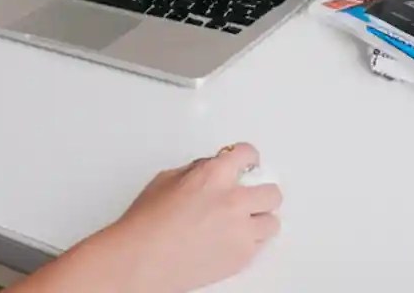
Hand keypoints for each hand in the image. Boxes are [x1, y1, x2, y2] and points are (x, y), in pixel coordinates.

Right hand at [103, 143, 281, 292]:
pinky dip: (249, 242)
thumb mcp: (166, 180)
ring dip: (259, 220)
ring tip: (242, 222)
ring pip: (272, 222)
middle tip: (249, 196)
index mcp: (213, 176)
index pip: (248, 155)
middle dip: (260, 192)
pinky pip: (259, 245)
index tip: (247, 163)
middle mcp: (233, 201)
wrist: (141, 260)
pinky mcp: (241, 257)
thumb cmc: (146, 224)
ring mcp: (240, 232)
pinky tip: (231, 240)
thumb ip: (196, 171)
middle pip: (271, 192)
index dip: (247, 158)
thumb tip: (209, 171)